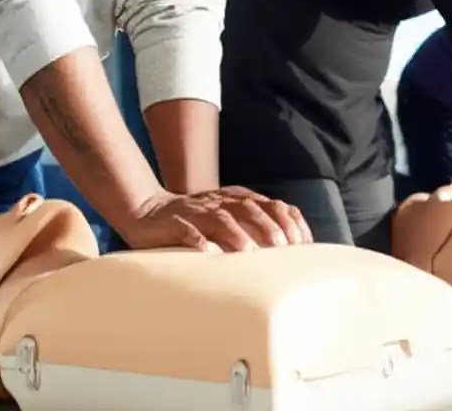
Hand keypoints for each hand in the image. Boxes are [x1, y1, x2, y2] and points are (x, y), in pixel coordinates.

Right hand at [121, 187, 313, 252]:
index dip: (290, 222)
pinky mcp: (174, 223)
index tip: (303, 243)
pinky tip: (208, 253)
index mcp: (239, 199)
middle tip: (282, 249)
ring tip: (250, 252)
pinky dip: (198, 240)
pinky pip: (187, 230)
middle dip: (269, 228)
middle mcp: (221, 201)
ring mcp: (197, 211)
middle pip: (251, 209)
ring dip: (237, 235)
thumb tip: (292, 249)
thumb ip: (256, 226)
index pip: (273, 205)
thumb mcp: (229, 218)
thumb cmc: (197, 222)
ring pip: (222, 218)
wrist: (147, 212)